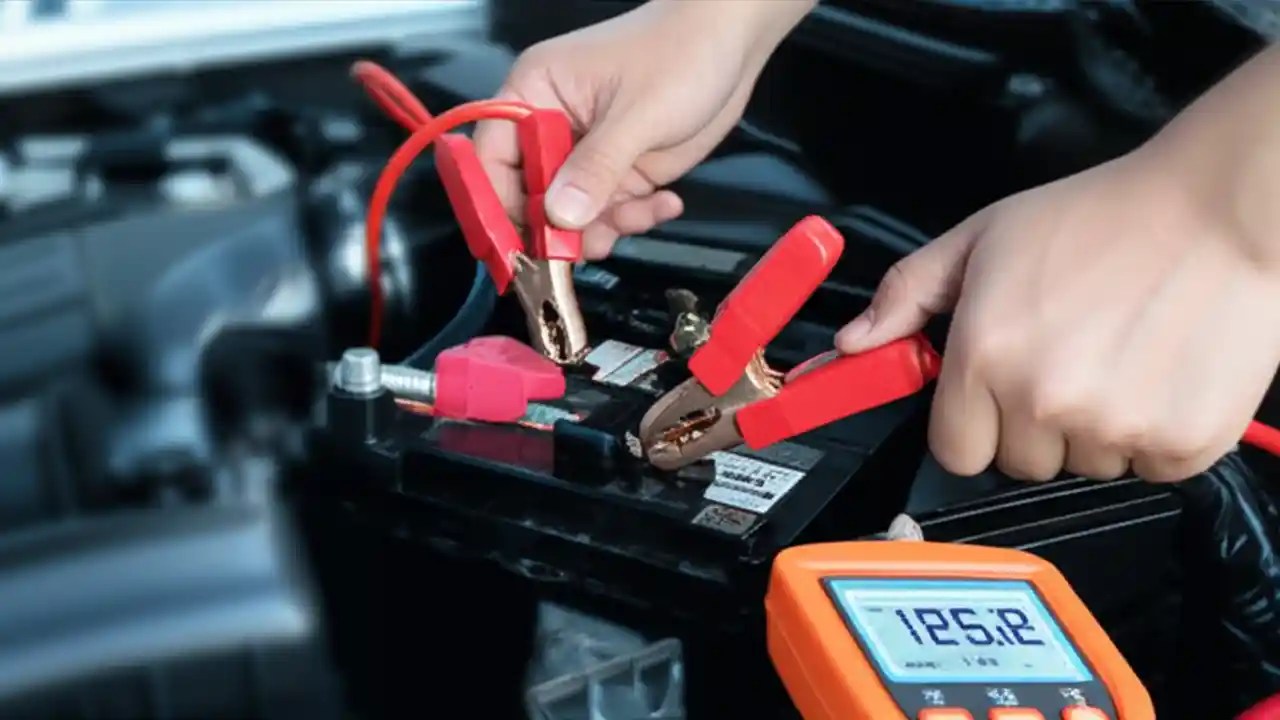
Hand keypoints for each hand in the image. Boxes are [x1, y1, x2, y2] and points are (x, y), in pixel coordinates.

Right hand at [474, 0, 812, 258]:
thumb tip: (560, 217)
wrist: (734, 41)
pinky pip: (611, 212)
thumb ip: (596, 168)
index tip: (518, 248)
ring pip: (572, 214)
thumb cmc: (681, 54)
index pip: (492, 159)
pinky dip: (635, 217)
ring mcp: (587, 152)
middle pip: (529, 196)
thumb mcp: (638, 115)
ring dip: (603, 227)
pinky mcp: (620, 170)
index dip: (497, 206)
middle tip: (588, 246)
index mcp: (534, 93)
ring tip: (638, 215)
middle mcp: (552, 125)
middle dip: (558, 227)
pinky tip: (664, 202)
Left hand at [835, 150, 1279, 482]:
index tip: (992, 395)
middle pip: (1017, 463)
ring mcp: (1114, 429)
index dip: (970, 422)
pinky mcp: (1182, 443)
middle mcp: (1042, 401)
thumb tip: (852, 345)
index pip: (953, 449)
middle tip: (1065, 360)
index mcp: (984, 356)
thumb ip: (908, 295)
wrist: (1221, 210)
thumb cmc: (1103, 217)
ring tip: (1118, 357)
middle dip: (1031, 425)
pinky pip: (1149, 469)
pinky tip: (1157, 374)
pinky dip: (1154, 436)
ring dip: (1093, 431)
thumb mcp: (983, 238)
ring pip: (1083, 468)